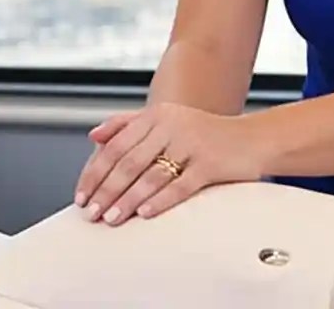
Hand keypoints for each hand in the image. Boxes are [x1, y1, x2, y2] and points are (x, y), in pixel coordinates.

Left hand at [73, 103, 264, 225]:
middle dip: (106, 190)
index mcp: (157, 115)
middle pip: (129, 162)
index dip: (95, 172)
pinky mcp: (210, 163)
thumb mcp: (166, 121)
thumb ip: (128, 124)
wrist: (252, 138)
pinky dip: (159, 201)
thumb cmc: (204, 135)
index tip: (82, 194)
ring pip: (150, 175)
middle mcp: (172, 125)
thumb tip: (93, 136)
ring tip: (112, 218)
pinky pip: (180, 185)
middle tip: (91, 213)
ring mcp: (192, 143)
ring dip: (127, 200)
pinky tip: (144, 214)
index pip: (116, 145)